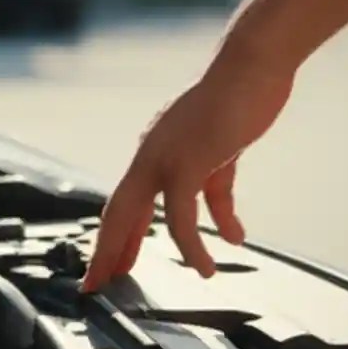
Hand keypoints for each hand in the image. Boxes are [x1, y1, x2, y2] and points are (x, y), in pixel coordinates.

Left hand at [82, 46, 295, 290]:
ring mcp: (166, 157)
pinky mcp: (189, 161)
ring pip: (135, 214)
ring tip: (128, 279)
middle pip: (117, 211)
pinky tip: (204, 266)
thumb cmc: (238, 103)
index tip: (108, 262)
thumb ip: (217, 188)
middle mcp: (151, 155)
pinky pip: (183, 216)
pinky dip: (191, 246)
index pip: (126, 201)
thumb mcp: (221, 153)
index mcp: (155, 152)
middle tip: (96, 280)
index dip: (116, 235)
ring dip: (130, 250)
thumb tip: (226, 228)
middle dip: (105, 249)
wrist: (252, 68)